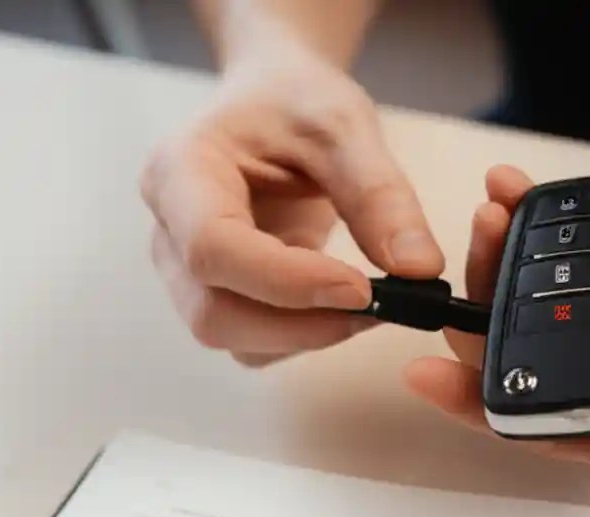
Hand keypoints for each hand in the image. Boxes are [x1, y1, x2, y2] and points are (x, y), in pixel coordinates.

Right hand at [140, 53, 442, 366]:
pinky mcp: (215, 294)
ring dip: (305, 335)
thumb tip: (420, 270)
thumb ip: (381, 195)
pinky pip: (251, 341)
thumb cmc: (296, 102)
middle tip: (382, 306)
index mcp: (180, 172)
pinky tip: (345, 303)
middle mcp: (168, 231)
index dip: (286, 281)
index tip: (363, 289)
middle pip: (213, 311)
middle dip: (301, 324)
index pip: (213, 248)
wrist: (271, 101)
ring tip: (371, 301)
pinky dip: (303, 336)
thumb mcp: (346, 127)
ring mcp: (184, 270)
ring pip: (230, 335)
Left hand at [405, 132, 589, 491]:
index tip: (436, 380)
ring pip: (541, 308)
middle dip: (482, 332)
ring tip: (490, 219)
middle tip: (440, 294)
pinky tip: (512, 194)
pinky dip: (530, 225)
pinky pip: (563, 252)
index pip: (569, 430)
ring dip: (501, 268)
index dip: (497, 414)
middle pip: (539, 369)